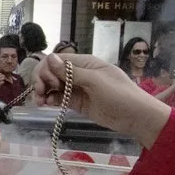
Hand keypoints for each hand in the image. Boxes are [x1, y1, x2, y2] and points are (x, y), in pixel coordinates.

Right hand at [34, 51, 168, 143]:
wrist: (135, 116)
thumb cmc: (119, 94)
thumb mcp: (95, 81)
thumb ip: (71, 72)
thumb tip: (49, 58)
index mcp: (85, 62)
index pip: (57, 60)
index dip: (46, 69)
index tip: (47, 83)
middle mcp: (79, 73)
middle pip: (52, 72)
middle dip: (42, 81)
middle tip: (39, 94)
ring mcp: (77, 88)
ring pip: (53, 85)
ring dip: (43, 92)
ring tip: (40, 102)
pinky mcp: (77, 102)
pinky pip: (59, 98)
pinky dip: (51, 100)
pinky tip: (47, 105)